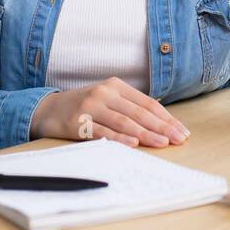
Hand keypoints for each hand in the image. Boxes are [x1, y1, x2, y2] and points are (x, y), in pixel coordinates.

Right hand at [31, 77, 189, 146]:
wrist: (47, 109)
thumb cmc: (83, 107)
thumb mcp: (107, 99)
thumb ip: (130, 106)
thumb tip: (162, 122)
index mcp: (116, 86)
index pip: (147, 103)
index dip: (166, 118)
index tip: (181, 131)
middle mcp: (105, 92)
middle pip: (139, 112)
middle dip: (162, 127)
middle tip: (179, 139)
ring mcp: (91, 106)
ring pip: (124, 121)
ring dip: (146, 133)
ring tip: (162, 143)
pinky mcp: (78, 122)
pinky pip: (102, 131)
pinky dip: (118, 137)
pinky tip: (133, 143)